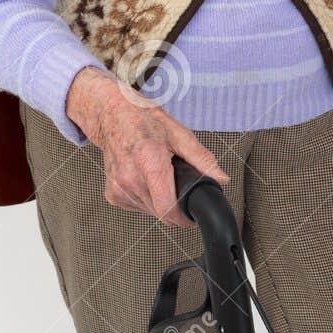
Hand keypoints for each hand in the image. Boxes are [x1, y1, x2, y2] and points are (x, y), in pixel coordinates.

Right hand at [65, 66, 229, 226]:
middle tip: (176, 183)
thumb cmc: (142, 119)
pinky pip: (136, 206)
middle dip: (174, 205)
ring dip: (159, 201)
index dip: (183, 217)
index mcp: (150, 162)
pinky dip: (145, 198)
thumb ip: (202, 159)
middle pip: (160, 212)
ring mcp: (119, 187)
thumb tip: (221, 178)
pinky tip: (144, 180)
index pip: (167, 208)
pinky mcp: (112, 193)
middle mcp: (131, 178)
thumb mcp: (179, 133)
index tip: (190, 214)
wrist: (112, 115)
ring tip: (158, 176)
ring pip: (149, 212)